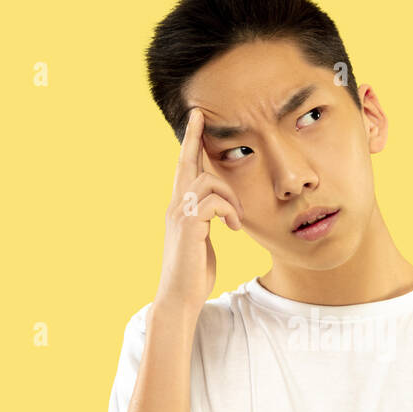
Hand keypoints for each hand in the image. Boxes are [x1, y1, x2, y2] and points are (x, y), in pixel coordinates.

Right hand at [154, 108, 245, 319]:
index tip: (196, 120)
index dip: (190, 143)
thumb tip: (220, 210)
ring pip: (208, 182)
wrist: (180, 297)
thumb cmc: (194, 272)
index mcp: (179, 207)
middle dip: (194, 137)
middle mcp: (175, 206)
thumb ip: (208, 220)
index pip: (184, 168)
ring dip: (230, 196)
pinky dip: (230, 211)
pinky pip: (214, 202)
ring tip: (237, 219)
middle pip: (186, 163)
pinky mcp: (189, 226)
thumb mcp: (203, 239)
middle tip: (200, 115)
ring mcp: (180, 215)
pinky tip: (235, 227)